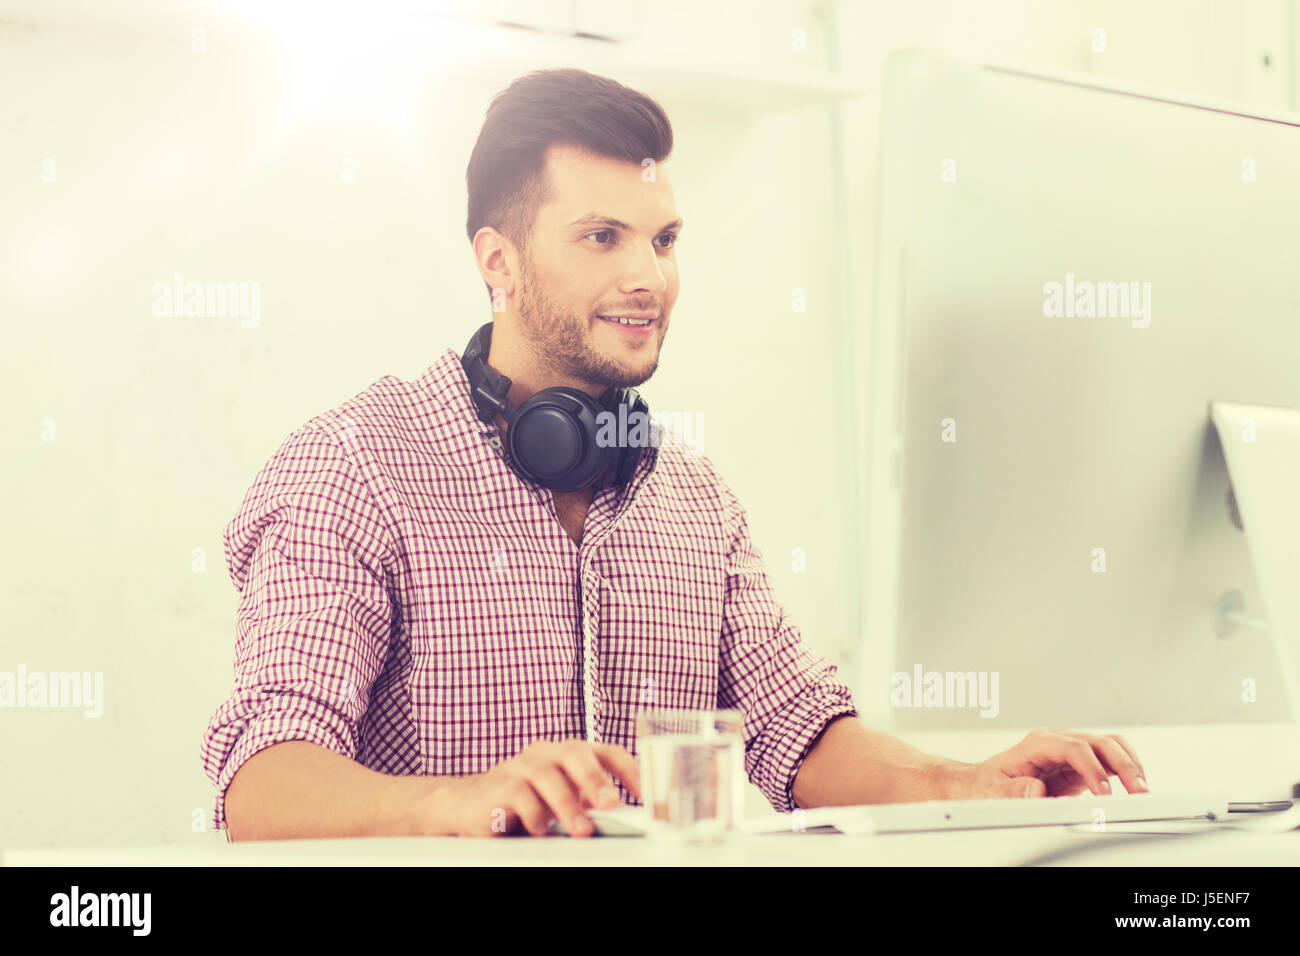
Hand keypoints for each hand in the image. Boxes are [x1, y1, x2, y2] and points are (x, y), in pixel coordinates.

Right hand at [427, 740, 641, 837]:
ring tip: (581, 829)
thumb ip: (588, 805)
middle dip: (596, 780)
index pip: (606, 752)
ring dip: (568, 803)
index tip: (646, 793)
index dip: (629, 770)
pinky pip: (520, 794)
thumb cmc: (525, 804)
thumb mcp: (562, 803)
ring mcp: (522, 766)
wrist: (468, 805)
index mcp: (569, 754)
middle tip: (611, 806)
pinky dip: (535, 814)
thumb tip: (624, 822)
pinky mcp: (500, 784)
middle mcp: (547, 753)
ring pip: (548, 774)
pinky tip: (540, 829)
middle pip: (575, 754)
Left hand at [950, 729, 1148, 798]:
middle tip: (1139, 792)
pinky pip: (1109, 763)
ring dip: (1130, 765)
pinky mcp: (1079, 768)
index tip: (1105, 793)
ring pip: (1110, 747)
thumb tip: (1035, 789)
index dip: (1092, 768)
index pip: (1074, 748)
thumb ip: (1012, 791)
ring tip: (1144, 790)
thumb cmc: (987, 785)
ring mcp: (1070, 753)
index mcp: (1038, 744)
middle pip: (1099, 743)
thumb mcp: (992, 791)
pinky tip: (1135, 789)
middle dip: (1123, 765)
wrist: (982, 785)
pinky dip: (1125, 773)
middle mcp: (1058, 743)